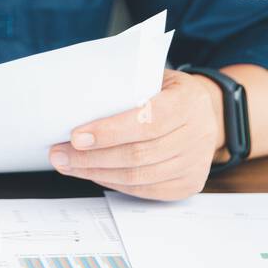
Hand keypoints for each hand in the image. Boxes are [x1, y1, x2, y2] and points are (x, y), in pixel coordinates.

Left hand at [49, 69, 224, 200]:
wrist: (208, 112)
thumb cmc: (169, 92)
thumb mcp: (154, 77)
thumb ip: (124, 88)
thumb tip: (75, 102)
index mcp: (188, 102)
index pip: (146, 121)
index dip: (108, 132)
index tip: (74, 136)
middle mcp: (197, 134)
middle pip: (137, 155)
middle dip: (91, 157)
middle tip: (59, 154)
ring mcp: (195, 162)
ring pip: (138, 177)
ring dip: (96, 173)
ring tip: (68, 165)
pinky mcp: (188, 184)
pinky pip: (144, 190)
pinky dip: (114, 183)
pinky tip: (92, 173)